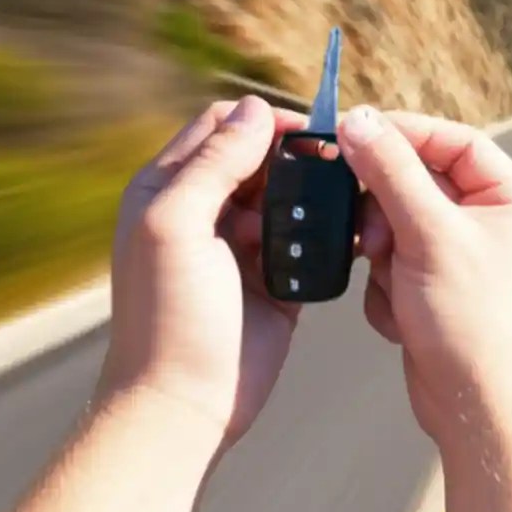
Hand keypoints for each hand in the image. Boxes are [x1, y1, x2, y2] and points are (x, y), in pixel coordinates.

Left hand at [101, 96, 306, 444]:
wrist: (185, 403)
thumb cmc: (168, 317)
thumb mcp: (177, 225)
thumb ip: (213, 163)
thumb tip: (255, 108)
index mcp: (169, 189)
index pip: (221, 126)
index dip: (263, 121)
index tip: (307, 133)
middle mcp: (205, 212)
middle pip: (261, 158)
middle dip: (296, 157)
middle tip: (336, 164)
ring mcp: (242, 246)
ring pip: (290, 197)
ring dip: (314, 195)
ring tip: (340, 201)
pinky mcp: (276, 279)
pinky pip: (308, 241)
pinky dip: (326, 235)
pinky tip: (344, 236)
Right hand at [339, 106, 511, 442]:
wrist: (474, 404)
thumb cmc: (472, 322)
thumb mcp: (429, 236)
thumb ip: (392, 173)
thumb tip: (358, 122)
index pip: (453, 140)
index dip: (404, 134)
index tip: (354, 132)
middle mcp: (493, 219)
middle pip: (419, 180)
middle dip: (388, 211)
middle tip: (375, 236)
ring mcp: (463, 253)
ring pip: (397, 221)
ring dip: (385, 254)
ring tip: (397, 283)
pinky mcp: (437, 283)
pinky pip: (394, 259)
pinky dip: (388, 284)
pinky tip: (402, 313)